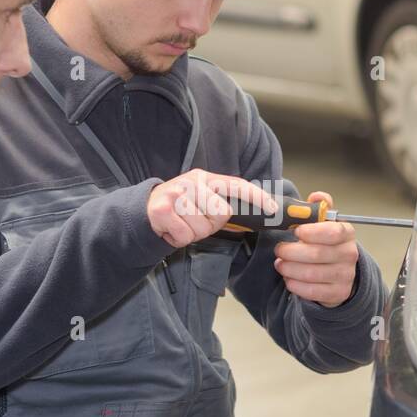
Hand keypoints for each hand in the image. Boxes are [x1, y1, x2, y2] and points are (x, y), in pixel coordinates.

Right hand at [147, 169, 276, 248]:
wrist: (144, 210)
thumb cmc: (179, 209)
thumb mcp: (201, 199)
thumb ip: (222, 203)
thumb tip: (251, 214)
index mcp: (205, 178)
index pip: (236, 184)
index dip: (256, 196)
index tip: (272, 208)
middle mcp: (192, 182)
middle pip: (221, 213)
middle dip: (210, 225)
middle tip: (195, 221)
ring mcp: (176, 194)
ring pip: (202, 227)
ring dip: (193, 233)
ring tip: (182, 225)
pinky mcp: (162, 210)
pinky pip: (185, 235)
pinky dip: (179, 238)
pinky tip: (172, 229)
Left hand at [273, 191, 358, 307]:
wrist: (339, 271)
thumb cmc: (326, 243)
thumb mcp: (324, 223)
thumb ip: (318, 208)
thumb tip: (316, 196)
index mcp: (346, 233)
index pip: (333, 232)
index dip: (312, 232)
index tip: (296, 232)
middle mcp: (349, 254)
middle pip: (317, 254)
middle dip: (291, 252)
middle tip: (279, 250)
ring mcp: (345, 275)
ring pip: (311, 274)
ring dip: (289, 269)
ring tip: (280, 263)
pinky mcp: (338, 293)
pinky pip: (311, 291)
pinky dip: (295, 285)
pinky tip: (289, 278)